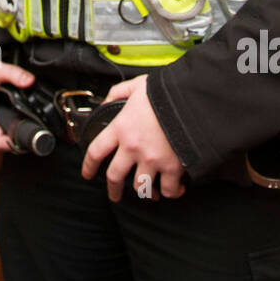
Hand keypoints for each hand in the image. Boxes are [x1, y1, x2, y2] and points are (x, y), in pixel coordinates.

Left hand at [80, 75, 184, 203]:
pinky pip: (168, 189)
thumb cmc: (165, 91)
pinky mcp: (172, 167)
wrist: (192, 99)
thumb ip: (118, 92)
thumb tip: (106, 101)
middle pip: (114, 177)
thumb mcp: (137, 85)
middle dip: (113, 190)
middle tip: (114, 195)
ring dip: (144, 191)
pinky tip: (172, 189)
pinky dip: (170, 192)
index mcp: (121, 127)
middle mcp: (133, 147)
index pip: (96, 151)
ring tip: (148, 192)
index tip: (87, 173)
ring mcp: (152, 159)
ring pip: (140, 186)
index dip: (88, 166)